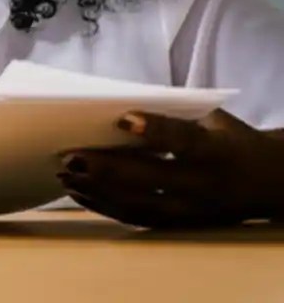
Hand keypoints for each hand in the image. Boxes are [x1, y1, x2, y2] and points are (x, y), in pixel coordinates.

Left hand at [59, 109, 283, 227]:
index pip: (183, 140)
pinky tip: (79, 193)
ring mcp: (191, 210)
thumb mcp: (214, 120)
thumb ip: (174, 114)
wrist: (273, 183)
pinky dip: (105, 207)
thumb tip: (119, 103)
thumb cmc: (232, 140)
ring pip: (138, 204)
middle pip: (150, 179)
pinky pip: (137, 219)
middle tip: (69, 156)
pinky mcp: (181, 225)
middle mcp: (204, 184)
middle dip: (106, 168)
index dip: (153, 129)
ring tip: (65, 174)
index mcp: (216, 150)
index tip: (121, 118)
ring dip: (97, 190)